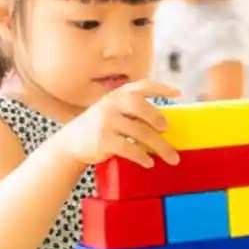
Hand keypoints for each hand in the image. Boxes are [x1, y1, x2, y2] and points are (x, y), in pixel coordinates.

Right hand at [58, 80, 181, 167]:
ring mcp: (106, 122)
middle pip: (141, 107)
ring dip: (160, 146)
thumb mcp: (112, 111)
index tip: (178, 93)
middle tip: (167, 130)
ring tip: (171, 157)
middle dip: (157, 118)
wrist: (70, 143)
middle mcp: (112, 105)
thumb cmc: (99, 127)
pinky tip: (149, 162)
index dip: (161, 88)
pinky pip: (129, 148)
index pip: (142, 86)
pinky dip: (142, 156)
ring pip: (140, 132)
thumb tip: (165, 124)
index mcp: (117, 95)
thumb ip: (132, 111)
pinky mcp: (103, 140)